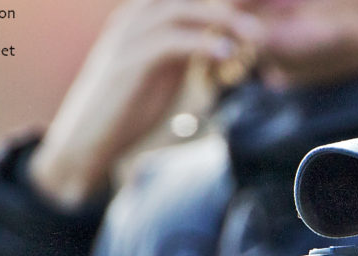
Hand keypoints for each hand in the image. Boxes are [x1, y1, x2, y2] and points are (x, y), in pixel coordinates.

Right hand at [29, 0, 262, 206]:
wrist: (88, 140)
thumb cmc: (128, 108)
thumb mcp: (166, 71)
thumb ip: (191, 51)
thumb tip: (225, 47)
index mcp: (147, 14)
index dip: (226, 3)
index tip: (264, 8)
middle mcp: (138, 16)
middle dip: (230, 3)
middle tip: (270, 13)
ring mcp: (131, 35)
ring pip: (184, 11)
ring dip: (224, 20)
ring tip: (255, 36)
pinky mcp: (130, 61)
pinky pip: (171, 42)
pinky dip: (201, 45)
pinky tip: (226, 54)